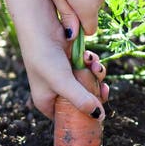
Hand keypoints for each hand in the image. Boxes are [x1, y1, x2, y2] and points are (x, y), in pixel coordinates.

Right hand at [15, 4, 107, 120]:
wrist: (40, 26)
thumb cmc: (44, 57)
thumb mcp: (63, 82)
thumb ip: (80, 100)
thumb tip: (99, 116)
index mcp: (46, 101)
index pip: (67, 119)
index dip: (83, 119)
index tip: (99, 114)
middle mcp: (55, 90)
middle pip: (81, 101)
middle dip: (94, 94)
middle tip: (104, 89)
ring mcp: (64, 75)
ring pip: (87, 83)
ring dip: (95, 75)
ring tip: (95, 67)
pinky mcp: (71, 60)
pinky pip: (87, 68)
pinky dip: (92, 63)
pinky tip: (90, 57)